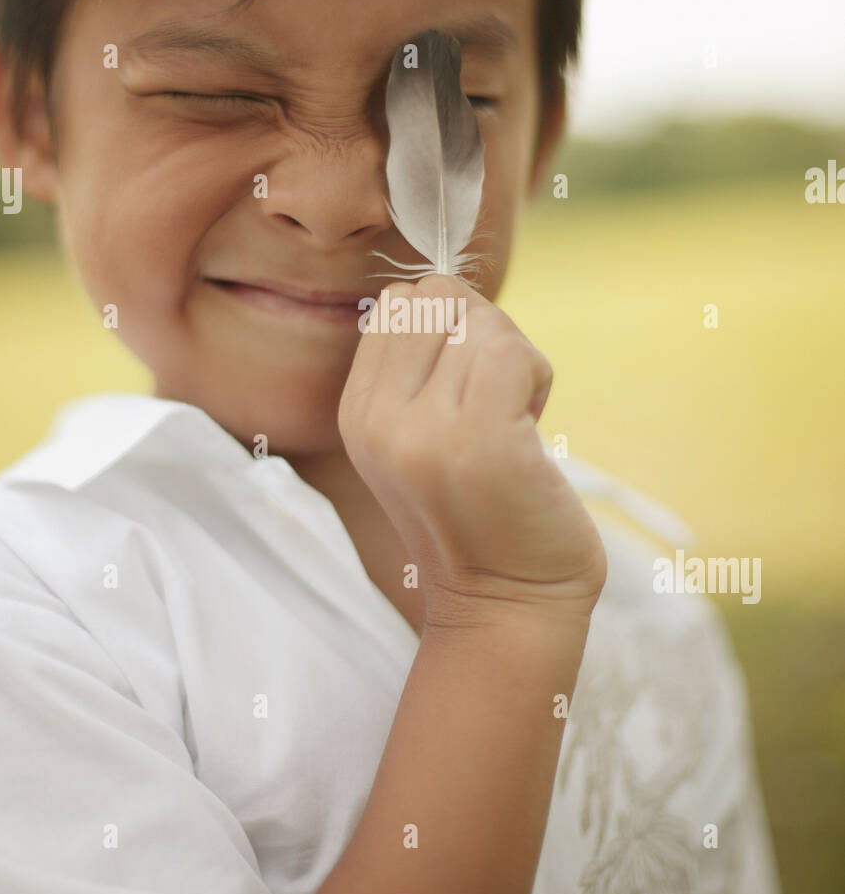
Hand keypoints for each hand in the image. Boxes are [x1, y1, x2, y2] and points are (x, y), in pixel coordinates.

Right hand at [338, 275, 606, 629]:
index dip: (451, 325)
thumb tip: (449, 288)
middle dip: (482, 329)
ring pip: (481, 319)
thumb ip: (419, 368)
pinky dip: (537, 380)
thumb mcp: (421, 437)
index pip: (401, 301)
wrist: (508, 605)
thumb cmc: (486, 510)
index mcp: (357, 411)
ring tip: (513, 425)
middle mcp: (376, 418)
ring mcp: (422, 431)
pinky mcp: (477, 442)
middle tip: (496, 400)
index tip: (467, 388)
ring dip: (517, 361)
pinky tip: (530, 432)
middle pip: (437, 294)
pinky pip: (512, 352)